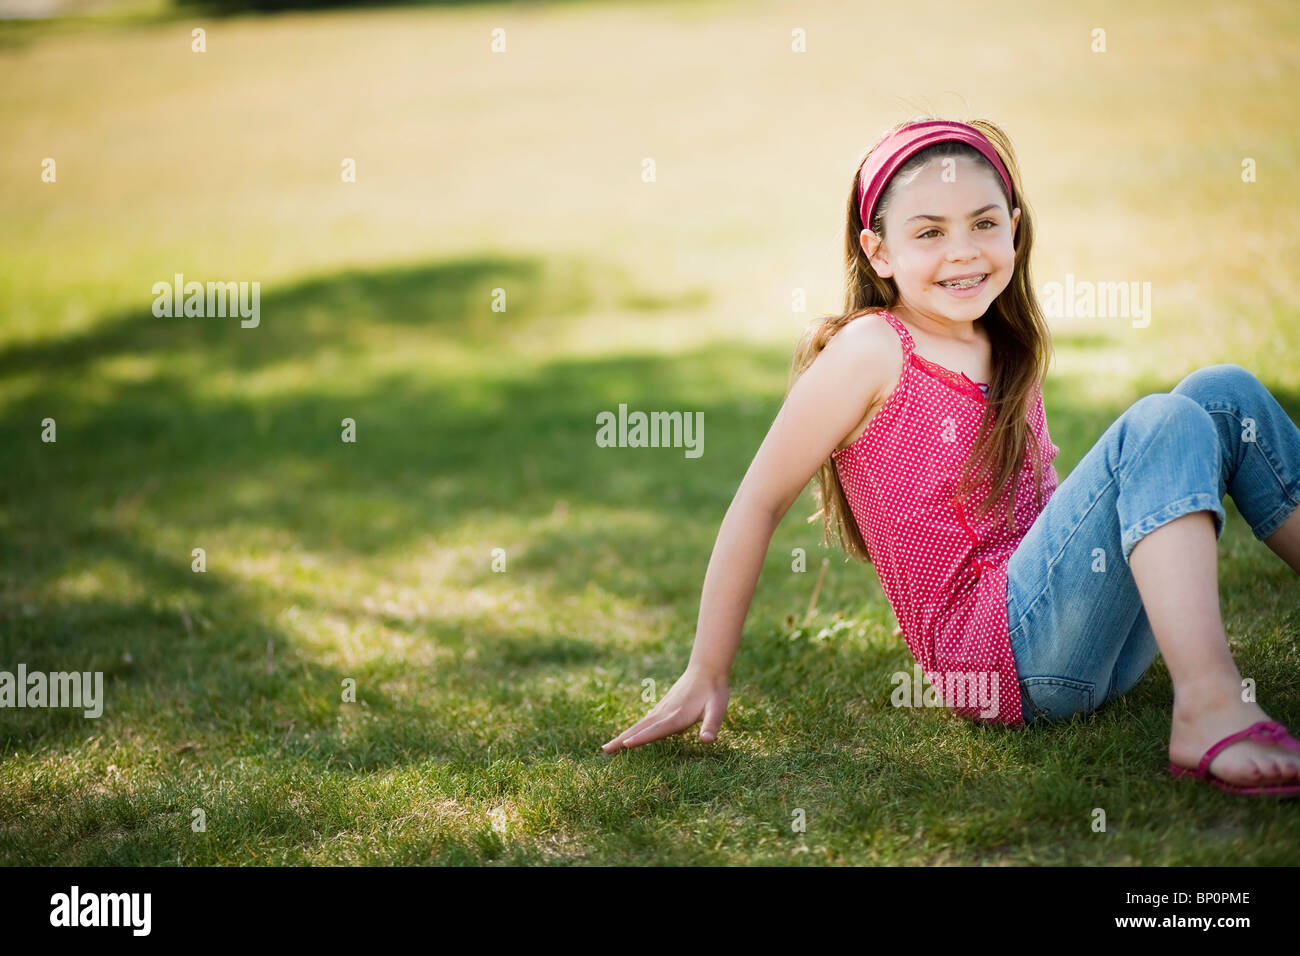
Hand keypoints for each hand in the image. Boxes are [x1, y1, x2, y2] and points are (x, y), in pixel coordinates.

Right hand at [601, 664, 729, 751]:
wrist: (706, 670)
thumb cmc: (714, 692)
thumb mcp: (718, 709)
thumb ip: (712, 725)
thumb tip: (707, 740)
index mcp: (677, 717)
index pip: (657, 730)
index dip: (642, 738)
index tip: (625, 744)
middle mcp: (665, 713)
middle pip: (640, 728)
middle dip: (622, 739)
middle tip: (604, 750)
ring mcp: (662, 709)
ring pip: (639, 724)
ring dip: (624, 735)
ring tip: (609, 747)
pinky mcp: (662, 707)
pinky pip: (645, 721)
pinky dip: (633, 729)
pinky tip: (629, 735)